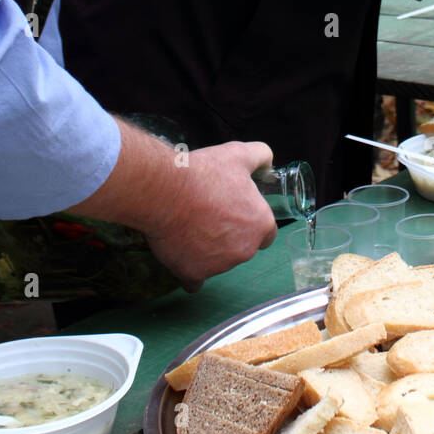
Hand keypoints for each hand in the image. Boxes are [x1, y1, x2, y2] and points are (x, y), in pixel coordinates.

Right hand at [141, 140, 277, 290]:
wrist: (165, 192)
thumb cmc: (203, 174)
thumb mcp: (238, 154)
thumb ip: (260, 155)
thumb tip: (268, 162)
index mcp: (259, 224)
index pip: (266, 233)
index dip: (251, 221)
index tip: (235, 212)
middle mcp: (244, 250)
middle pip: (241, 247)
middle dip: (228, 235)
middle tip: (208, 213)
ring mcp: (219, 266)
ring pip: (218, 262)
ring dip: (208, 249)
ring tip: (189, 223)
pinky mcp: (194, 274)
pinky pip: (195, 279)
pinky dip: (189, 269)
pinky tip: (182, 254)